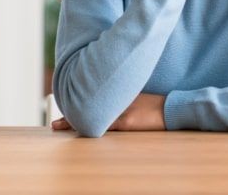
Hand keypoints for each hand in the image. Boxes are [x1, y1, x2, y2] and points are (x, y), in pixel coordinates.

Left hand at [51, 93, 165, 132]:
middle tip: (55, 123)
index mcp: (120, 97)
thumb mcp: (140, 97)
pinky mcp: (127, 122)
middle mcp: (118, 103)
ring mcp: (121, 112)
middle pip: (89, 108)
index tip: (65, 107)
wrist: (172, 108)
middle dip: (71, 116)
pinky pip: (106, 126)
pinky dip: (93, 128)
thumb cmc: (158, 105)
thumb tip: (110, 103)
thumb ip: (126, 98)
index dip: (79, 105)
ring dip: (75, 122)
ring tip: (58, 125)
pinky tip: (82, 130)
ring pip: (93, 116)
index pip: (94, 100)